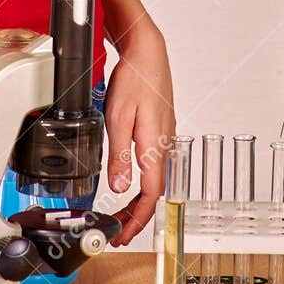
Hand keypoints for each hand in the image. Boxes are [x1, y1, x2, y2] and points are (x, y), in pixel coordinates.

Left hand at [102, 21, 175, 244]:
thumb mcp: (117, 117)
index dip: (137, 219)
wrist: (147, 51)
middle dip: (138, 216)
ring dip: (140, 200)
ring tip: (123, 213)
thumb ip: (118, 154)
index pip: (150, 194)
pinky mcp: (161, 129)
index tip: (123, 233)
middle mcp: (165, 144)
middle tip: (120, 230)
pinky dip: (143, 182)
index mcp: (155, 145)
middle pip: (155, 192)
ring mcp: (165, 136)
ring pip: (156, 179)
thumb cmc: (135, 77)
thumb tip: (118, 187)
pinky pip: (155, 164)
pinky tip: (132, 181)